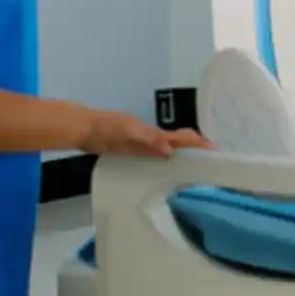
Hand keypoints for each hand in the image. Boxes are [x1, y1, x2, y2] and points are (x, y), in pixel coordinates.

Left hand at [80, 109, 213, 157]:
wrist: (79, 127)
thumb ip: (147, 141)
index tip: (215, 150)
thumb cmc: (103, 130)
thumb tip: (170, 150)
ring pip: (165, 146)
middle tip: (209, 162)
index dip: (196, 143)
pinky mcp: (128, 146)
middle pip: (176, 141)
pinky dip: (163, 157)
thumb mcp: (125, 135)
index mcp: (150, 132)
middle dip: (193, 148)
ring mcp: (138, 139)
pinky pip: (152, 151)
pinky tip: (161, 166)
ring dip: (180, 154)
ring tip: (192, 168)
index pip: (179, 138)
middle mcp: (148, 134)